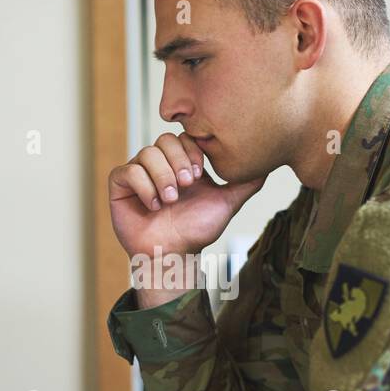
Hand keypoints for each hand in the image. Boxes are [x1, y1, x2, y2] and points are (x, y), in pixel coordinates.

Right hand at [109, 132, 265, 258]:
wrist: (175, 254)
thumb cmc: (197, 230)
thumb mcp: (227, 202)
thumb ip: (246, 183)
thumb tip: (269, 164)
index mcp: (181, 162)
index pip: (184, 136)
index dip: (192, 150)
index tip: (201, 173)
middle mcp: (159, 164)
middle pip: (164, 140)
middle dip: (178, 161)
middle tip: (188, 185)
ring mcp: (139, 173)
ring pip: (146, 153)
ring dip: (162, 176)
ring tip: (171, 199)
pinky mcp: (120, 185)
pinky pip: (127, 171)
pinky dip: (143, 186)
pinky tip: (154, 205)